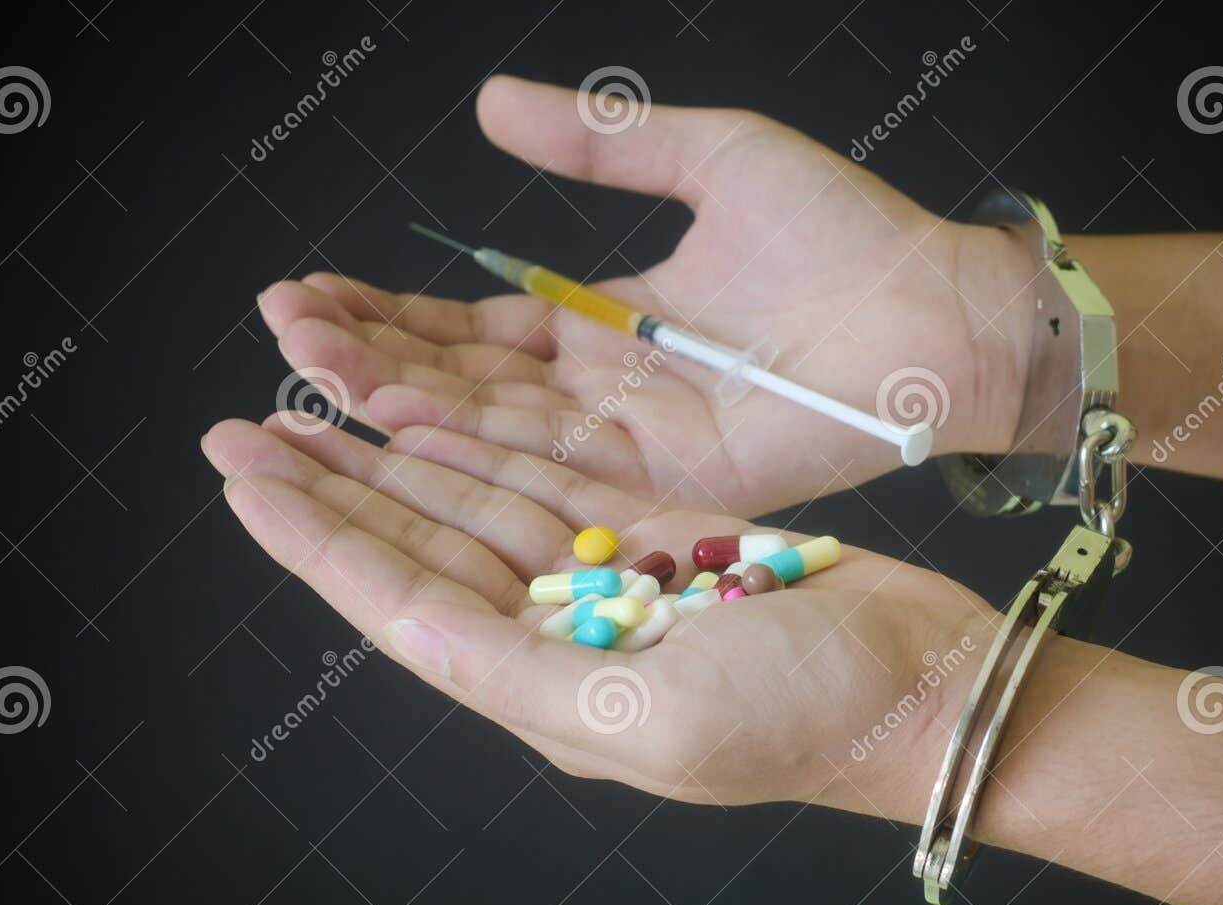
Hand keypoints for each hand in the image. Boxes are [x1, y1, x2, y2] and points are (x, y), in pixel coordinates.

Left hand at [200, 414, 997, 816]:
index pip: (402, 604)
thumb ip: (515, 674)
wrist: (927, 687)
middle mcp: (566, 640)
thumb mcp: (648, 719)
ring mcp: (617, 586)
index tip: (245, 478)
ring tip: (322, 409)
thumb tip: (403, 624)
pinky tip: (439, 416)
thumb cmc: (807, 717)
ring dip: (402, 460)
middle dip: (336, 490)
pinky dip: (495, 449)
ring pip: (482, 508)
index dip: (318, 541)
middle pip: (425, 549)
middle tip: (250, 427)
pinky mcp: (667, 539)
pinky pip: (557, 485)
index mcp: (546, 693)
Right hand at [253, 75, 1031, 518]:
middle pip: (465, 385)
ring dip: (401, 400)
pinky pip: (557, 466)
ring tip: (312, 370)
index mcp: (608, 325)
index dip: (391, 313)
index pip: (475, 329)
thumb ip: (602, 138)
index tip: (308, 291)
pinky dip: (479, 443)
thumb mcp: (709, 156)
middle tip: (280, 330)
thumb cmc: (846, 233)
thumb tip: (491, 104)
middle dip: (370, 356)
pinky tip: (401, 420)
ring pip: (495, 430)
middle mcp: (607, 394)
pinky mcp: (674, 482)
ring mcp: (636, 445)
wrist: (942, 306)